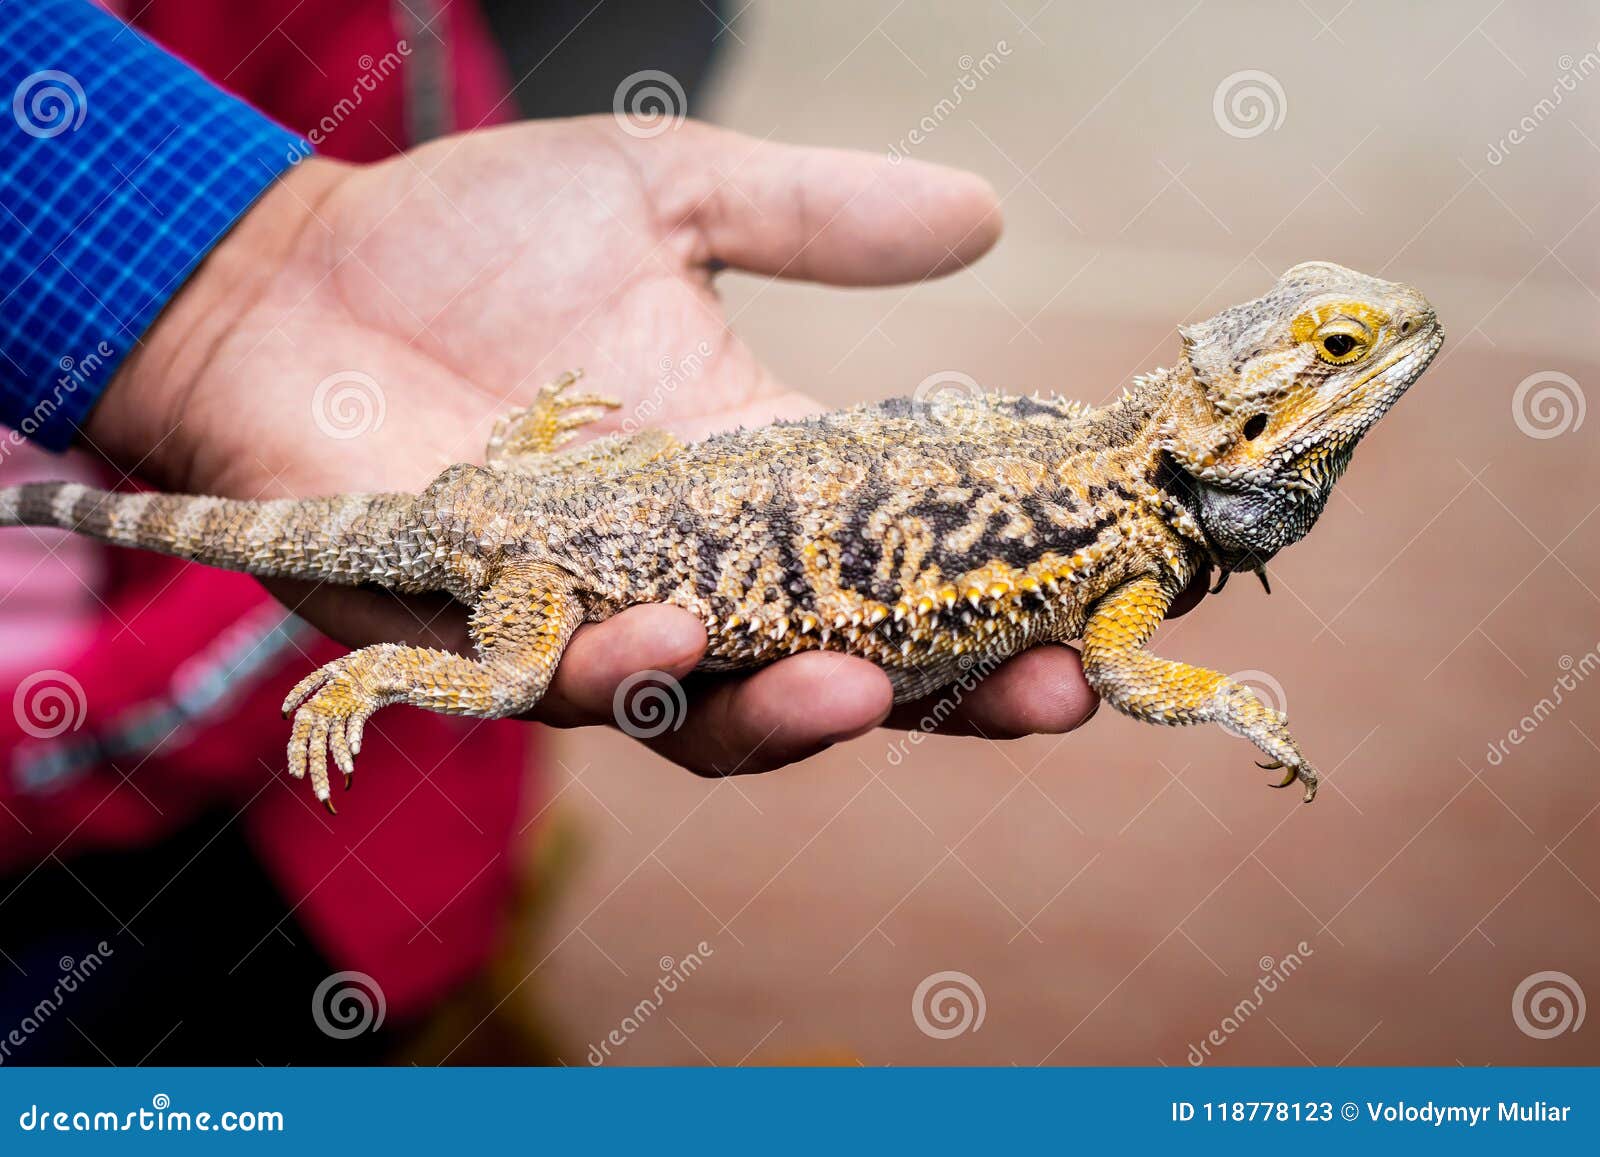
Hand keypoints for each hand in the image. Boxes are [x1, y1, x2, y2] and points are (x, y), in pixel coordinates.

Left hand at [93, 115, 1132, 773]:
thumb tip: (987, 214)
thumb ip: (816, 219)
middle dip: (937, 698)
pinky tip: (659, 634)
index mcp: (744, 488)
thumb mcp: (669, 201)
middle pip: (830, 670)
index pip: (892, 567)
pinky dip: (614, 674)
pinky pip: (553, 687)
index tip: (1099, 608)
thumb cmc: (471, 239)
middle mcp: (681, 576)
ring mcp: (577, 617)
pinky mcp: (466, 638)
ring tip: (855, 687)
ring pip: (700, 711)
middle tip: (1043, 694)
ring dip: (782, 713)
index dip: (991, 599)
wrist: (286, 273)